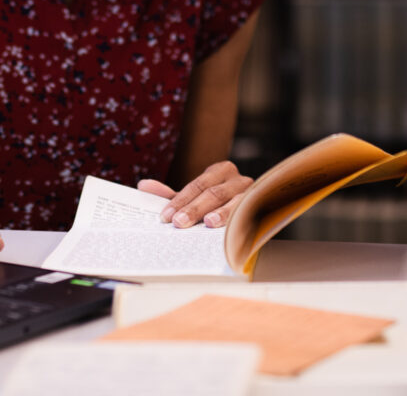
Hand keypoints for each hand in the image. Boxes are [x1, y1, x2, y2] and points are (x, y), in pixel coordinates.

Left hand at [137, 161, 251, 228]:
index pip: (197, 185)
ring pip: (235, 202)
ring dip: (221, 213)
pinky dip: (240, 223)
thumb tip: (143, 186)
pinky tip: (230, 234)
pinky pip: (251, 215)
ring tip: (208, 223)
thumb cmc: (217, 205)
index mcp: (220, 171)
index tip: (166, 217)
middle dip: (195, 208)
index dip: (180, 201)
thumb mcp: (194, 199)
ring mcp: (252, 194)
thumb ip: (172, 194)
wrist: (252, 213)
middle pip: (214, 193)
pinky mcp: (263, 209)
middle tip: (179, 223)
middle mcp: (238, 179)